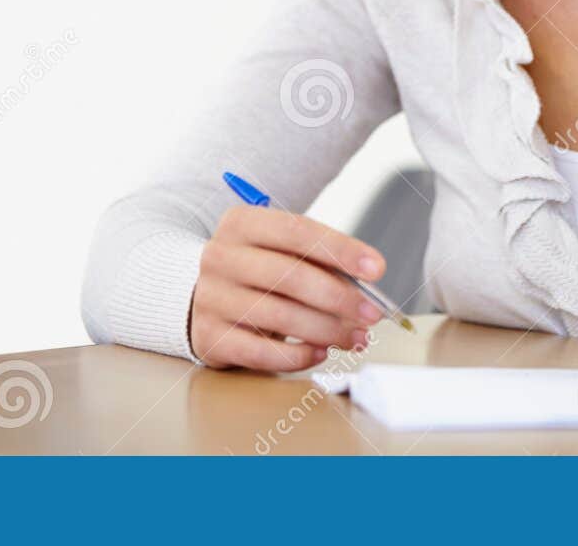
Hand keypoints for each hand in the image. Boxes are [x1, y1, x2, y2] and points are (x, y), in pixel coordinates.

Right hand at [188, 205, 386, 371]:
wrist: (200, 295)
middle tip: (372, 313)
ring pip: (279, 316)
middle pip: (290, 276)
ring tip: (356, 337)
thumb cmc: (257, 270)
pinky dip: (297, 355)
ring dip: (327, 330)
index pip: (298, 231)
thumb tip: (367, 286)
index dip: (341, 250)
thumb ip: (319, 261)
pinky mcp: (209, 336)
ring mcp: (211, 297)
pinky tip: (321, 352)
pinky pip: (260, 352)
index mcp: (241, 223)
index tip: (376, 269)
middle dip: (340, 297)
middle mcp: (220, 256)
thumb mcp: (281, 251)